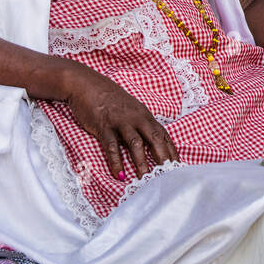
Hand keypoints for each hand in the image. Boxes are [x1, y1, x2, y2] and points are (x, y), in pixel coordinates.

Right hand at [63, 62, 177, 178]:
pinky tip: (120, 174)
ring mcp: (120, 121)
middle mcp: (136, 118)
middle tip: (168, 175)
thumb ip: (140, 123)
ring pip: (135, 144)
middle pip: (154, 138)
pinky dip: (116, 161)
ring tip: (145, 179)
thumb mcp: (131, 109)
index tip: (177, 165)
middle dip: (163, 157)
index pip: (163, 134)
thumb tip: (150, 141)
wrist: (87, 84)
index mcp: (144, 115)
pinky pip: (111, 146)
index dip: (171, 150)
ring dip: (141, 162)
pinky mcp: (104, 125)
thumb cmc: (109, 99)